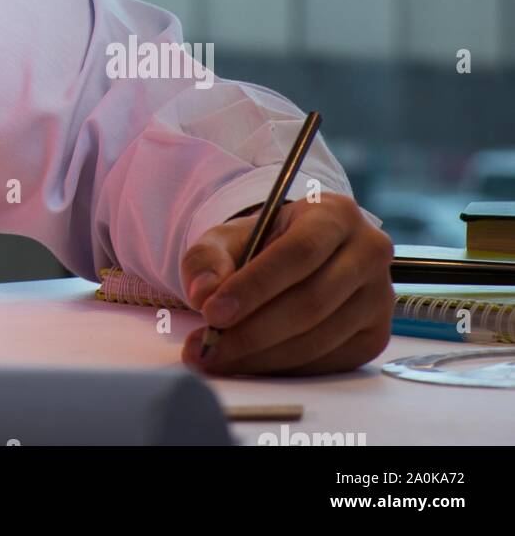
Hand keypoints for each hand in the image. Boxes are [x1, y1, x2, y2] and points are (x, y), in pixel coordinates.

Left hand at [179, 193, 394, 375]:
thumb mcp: (228, 237)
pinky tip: (247, 363)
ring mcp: (379, 298)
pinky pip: (327, 360)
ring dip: (262, 355)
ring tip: (216, 357)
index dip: (254, 286)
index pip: (298, 253)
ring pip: (319, 338)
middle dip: (253, 330)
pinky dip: (282, 367)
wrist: (295, 258)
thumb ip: (207, 258)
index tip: (212, 312)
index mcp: (335, 214)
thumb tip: (202, 293)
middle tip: (208, 344)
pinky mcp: (375, 335)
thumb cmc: (262, 244)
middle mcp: (368, 253)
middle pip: (311, 301)